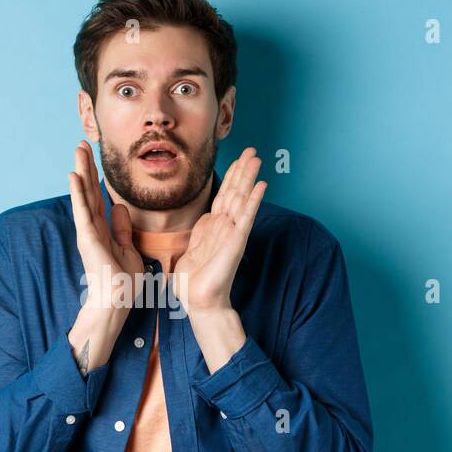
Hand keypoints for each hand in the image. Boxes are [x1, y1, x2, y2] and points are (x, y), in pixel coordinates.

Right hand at [68, 140, 143, 309]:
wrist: (117, 301)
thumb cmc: (123, 280)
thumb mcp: (128, 248)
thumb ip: (122, 228)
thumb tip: (120, 207)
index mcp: (103, 230)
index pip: (98, 198)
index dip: (95, 177)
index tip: (92, 158)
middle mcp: (93, 228)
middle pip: (88, 191)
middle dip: (85, 167)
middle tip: (81, 144)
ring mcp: (89, 232)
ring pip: (83, 195)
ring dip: (80, 172)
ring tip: (77, 150)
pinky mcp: (88, 238)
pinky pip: (82, 211)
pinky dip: (78, 193)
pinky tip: (74, 176)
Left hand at [173, 147, 265, 314]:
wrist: (199, 301)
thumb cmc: (194, 283)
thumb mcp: (190, 251)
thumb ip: (200, 234)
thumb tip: (205, 218)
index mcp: (214, 228)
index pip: (224, 196)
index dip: (231, 176)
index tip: (238, 159)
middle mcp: (226, 227)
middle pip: (235, 192)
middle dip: (243, 170)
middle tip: (252, 149)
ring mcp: (233, 233)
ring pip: (242, 198)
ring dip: (249, 177)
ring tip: (257, 158)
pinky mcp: (236, 241)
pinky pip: (246, 217)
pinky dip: (253, 200)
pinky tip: (261, 185)